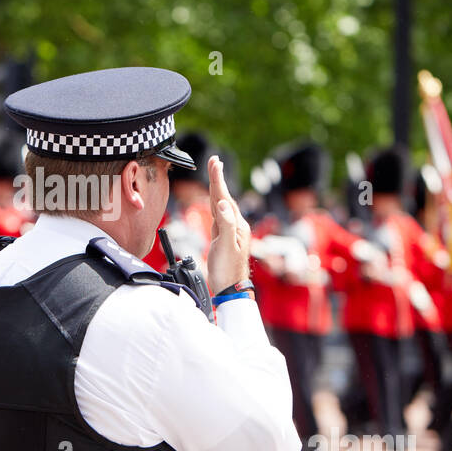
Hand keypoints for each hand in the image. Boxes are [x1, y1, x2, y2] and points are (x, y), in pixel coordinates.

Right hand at [205, 155, 251, 294]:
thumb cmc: (228, 271)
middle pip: (223, 197)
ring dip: (216, 188)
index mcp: (237, 225)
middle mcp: (235, 225)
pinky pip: (218, 215)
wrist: (230, 289)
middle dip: (217, 179)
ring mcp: (229, 231)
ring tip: (214, 174)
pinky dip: (214, 204)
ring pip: (220, 205)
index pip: (224, 197)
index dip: (218, 180)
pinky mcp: (223, 238)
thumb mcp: (227, 247)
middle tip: (214, 161)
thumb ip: (226, 224)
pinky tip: (215, 201)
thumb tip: (222, 204)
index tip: (215, 163)